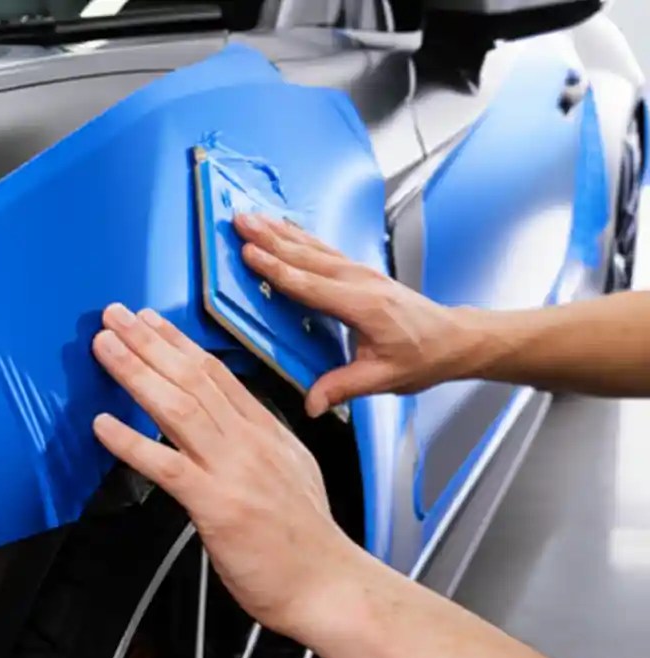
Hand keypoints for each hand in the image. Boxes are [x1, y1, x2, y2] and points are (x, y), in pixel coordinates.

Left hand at [90, 303, 368, 638]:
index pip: (216, 374)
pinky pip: (166, 466)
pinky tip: (104, 425)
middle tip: (115, 316)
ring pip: (178, 408)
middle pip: (192, 378)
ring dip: (136, 373)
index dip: (178, 343)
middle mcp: (249, 442)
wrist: (326, 585)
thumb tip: (231, 424)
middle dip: (149, 342)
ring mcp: (232, 471)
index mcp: (266, 432)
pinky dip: (131, 442)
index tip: (151, 321)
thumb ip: (259, 442)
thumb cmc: (305, 540)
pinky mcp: (216, 505)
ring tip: (105, 348)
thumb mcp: (292, 470)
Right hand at [235, 214, 487, 416]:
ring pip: (312, 246)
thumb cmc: (423, 356)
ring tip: (251, 217)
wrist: (453, 338)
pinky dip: (297, 235)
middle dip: (269, 238)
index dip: (277, 270)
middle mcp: (359, 281)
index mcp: (363, 305)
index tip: (250, 254)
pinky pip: (322, 248)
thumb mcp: (384, 379)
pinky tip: (281, 226)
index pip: (310, 285)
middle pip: (305, 255)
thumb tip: (312, 403)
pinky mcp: (358, 271)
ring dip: (278, 231)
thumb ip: (343, 387)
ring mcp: (360, 271)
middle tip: (239, 221)